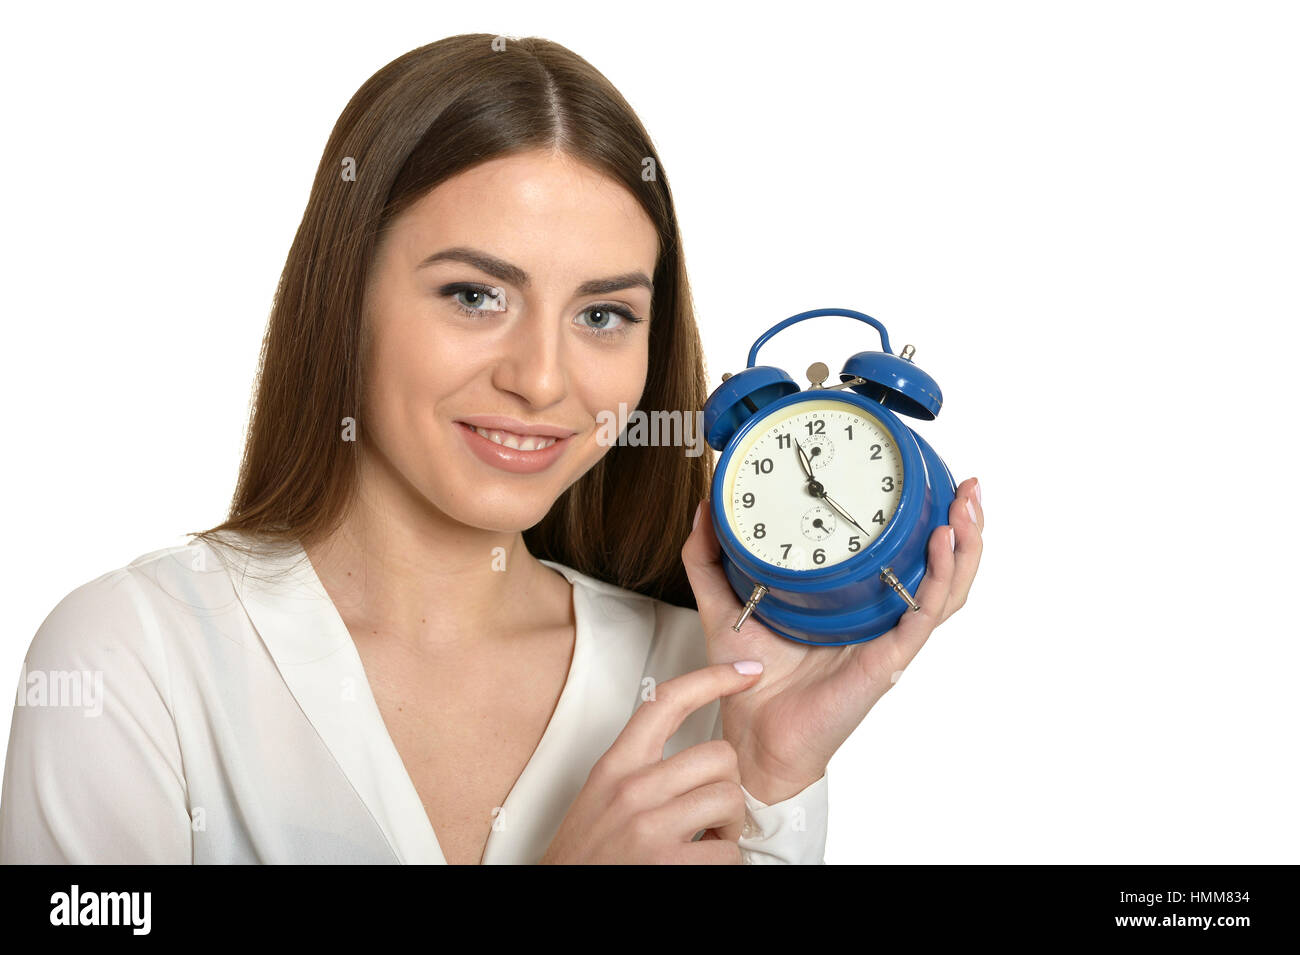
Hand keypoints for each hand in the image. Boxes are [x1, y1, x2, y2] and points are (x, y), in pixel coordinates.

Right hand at [537, 661, 763, 863]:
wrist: (561, 897)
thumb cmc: (586, 857)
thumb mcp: (601, 797)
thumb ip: (642, 772)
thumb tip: (695, 762)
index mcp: (616, 766)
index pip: (667, 701)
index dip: (713, 679)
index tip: (746, 673)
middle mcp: (632, 789)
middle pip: (719, 756)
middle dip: (728, 786)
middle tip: (713, 814)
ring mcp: (649, 826)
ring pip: (730, 799)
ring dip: (730, 828)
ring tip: (708, 842)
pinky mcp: (667, 864)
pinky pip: (729, 853)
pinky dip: (725, 863)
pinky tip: (699, 865)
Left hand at [681, 477, 984, 803]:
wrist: (750, 735)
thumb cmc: (747, 679)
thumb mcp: (725, 603)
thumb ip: (710, 558)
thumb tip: (706, 510)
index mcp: (853, 603)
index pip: (900, 556)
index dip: (922, 520)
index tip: (927, 479)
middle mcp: (878, 619)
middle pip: (939, 570)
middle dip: (962, 526)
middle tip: (969, 488)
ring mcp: (887, 638)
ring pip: (946, 591)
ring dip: (965, 547)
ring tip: (967, 507)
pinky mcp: (886, 659)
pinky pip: (923, 616)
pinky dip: (939, 579)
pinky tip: (941, 545)